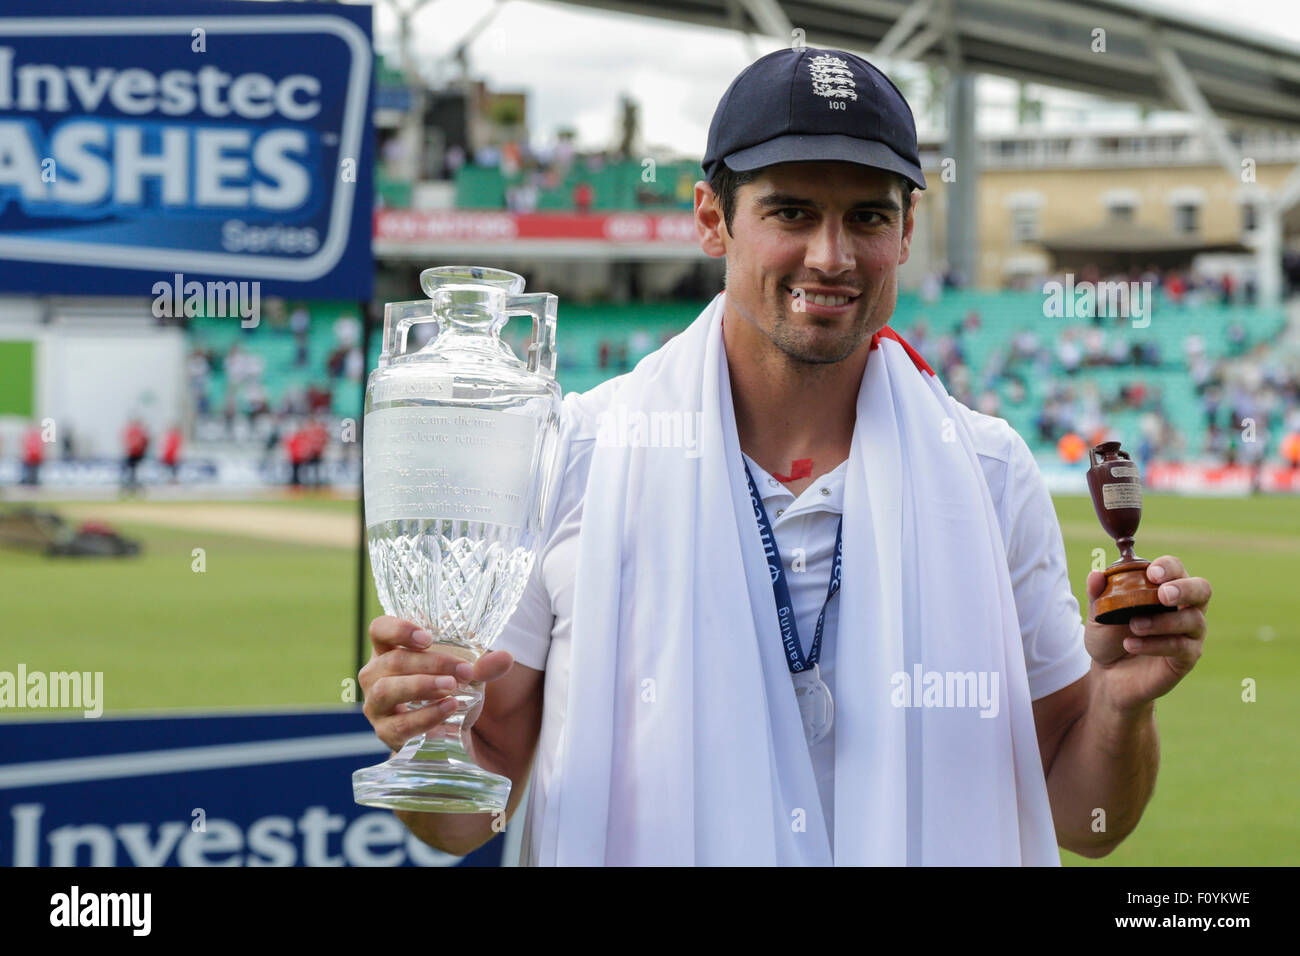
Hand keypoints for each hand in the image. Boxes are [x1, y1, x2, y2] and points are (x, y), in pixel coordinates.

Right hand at [359, 616, 514, 752]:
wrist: (446, 731)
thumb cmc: (447, 689)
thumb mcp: (466, 674)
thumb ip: (484, 666)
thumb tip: (506, 658)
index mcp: (390, 650)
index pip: (380, 629)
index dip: (399, 630)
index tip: (428, 638)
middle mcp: (375, 675)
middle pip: (392, 661)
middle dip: (431, 663)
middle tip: (463, 671)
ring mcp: (376, 705)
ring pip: (387, 690)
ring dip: (421, 686)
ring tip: (451, 687)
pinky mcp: (385, 732)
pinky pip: (399, 724)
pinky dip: (425, 715)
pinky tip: (448, 709)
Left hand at [1083, 555, 1211, 713]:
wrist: (1108, 674)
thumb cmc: (1109, 636)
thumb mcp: (1098, 615)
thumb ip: (1098, 594)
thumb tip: (1096, 574)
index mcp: (1164, 588)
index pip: (1176, 568)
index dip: (1168, 567)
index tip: (1151, 573)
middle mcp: (1184, 607)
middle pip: (1202, 589)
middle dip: (1184, 588)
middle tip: (1162, 595)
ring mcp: (1190, 633)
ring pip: (1193, 620)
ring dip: (1162, 621)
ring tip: (1134, 626)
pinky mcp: (1187, 658)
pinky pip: (1181, 647)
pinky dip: (1155, 644)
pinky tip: (1131, 644)